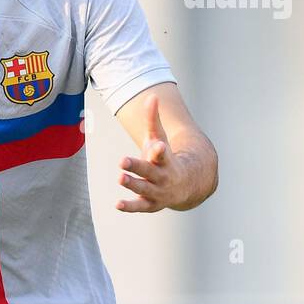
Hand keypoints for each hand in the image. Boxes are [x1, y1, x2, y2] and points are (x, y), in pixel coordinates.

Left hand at [116, 94, 188, 212]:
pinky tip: (118, 204)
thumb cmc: (166, 158)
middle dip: (137, 166)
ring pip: (144, 189)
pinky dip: (130, 206)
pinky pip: (140, 206)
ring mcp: (158, 191)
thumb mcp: (160, 138)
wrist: (185, 185)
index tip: (158, 146)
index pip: (163, 154)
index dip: (159, 150)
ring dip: (133, 184)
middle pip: (150, 171)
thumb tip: (151, 96)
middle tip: (123, 161)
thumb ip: (153, 119)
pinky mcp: (151, 204)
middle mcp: (163, 176)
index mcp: (166, 160)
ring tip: (121, 178)